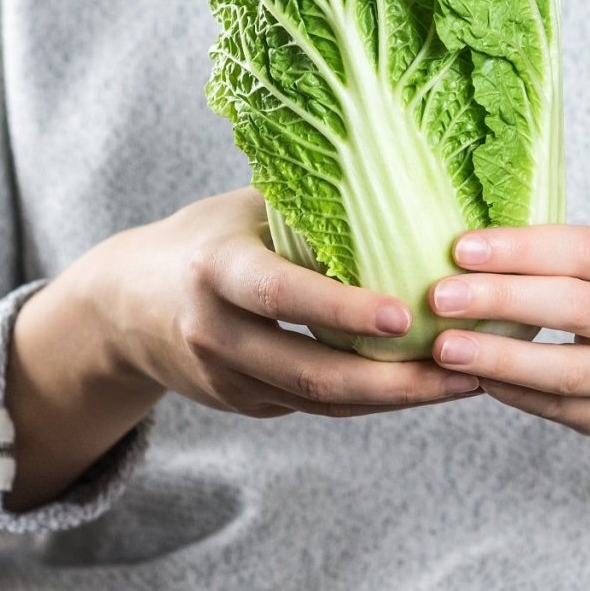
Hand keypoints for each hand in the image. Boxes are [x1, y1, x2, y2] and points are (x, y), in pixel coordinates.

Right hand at [6, 187, 478, 510]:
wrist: (125, 306)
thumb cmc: (202, 238)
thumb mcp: (243, 210)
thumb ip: (306, 205)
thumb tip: (396, 182)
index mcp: (216, 270)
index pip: (281, 295)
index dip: (341, 309)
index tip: (405, 314)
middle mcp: (216, 333)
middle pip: (310, 374)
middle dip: (393, 381)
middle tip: (464, 367)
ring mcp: (228, 379)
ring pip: (321, 402)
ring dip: (394, 399)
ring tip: (463, 381)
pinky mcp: (244, 404)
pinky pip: (315, 407)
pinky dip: (370, 400)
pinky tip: (420, 384)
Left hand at [427, 224, 589, 435]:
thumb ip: (553, 251)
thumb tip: (463, 248)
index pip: (578, 251)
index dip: (519, 249)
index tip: (461, 248)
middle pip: (572, 307)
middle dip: (501, 300)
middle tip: (440, 296)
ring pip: (566, 369)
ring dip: (499, 359)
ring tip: (445, 348)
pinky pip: (557, 406)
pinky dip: (511, 391)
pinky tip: (470, 376)